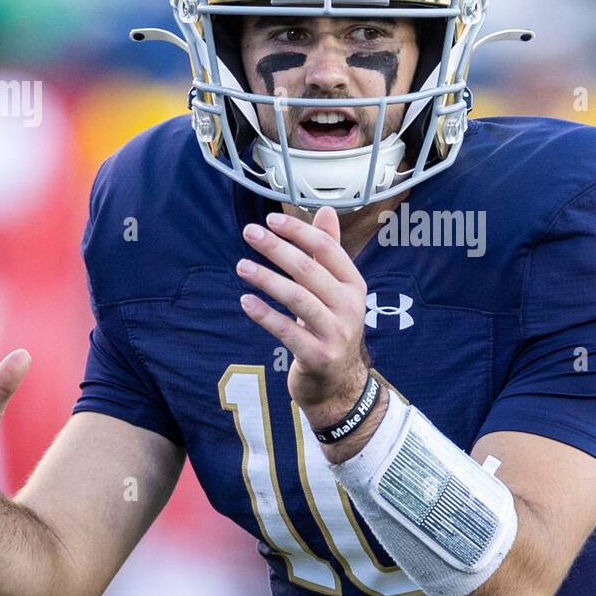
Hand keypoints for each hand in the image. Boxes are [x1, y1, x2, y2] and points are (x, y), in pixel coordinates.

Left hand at [237, 208, 371, 432]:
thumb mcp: (335, 290)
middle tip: (249, 233)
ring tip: (240, 266)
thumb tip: (325, 211)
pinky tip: (245, 302)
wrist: (340, 384)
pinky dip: (265, 315)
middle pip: (310, 270)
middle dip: (277, 249)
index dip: (298, 232)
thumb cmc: (332, 328)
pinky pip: (287, 331)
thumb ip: (329, 252)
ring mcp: (336, 333)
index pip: (327, 249)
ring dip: (267, 279)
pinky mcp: (317, 356)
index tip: (271, 219)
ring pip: (297, 299)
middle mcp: (350, 307)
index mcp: (354, 285)